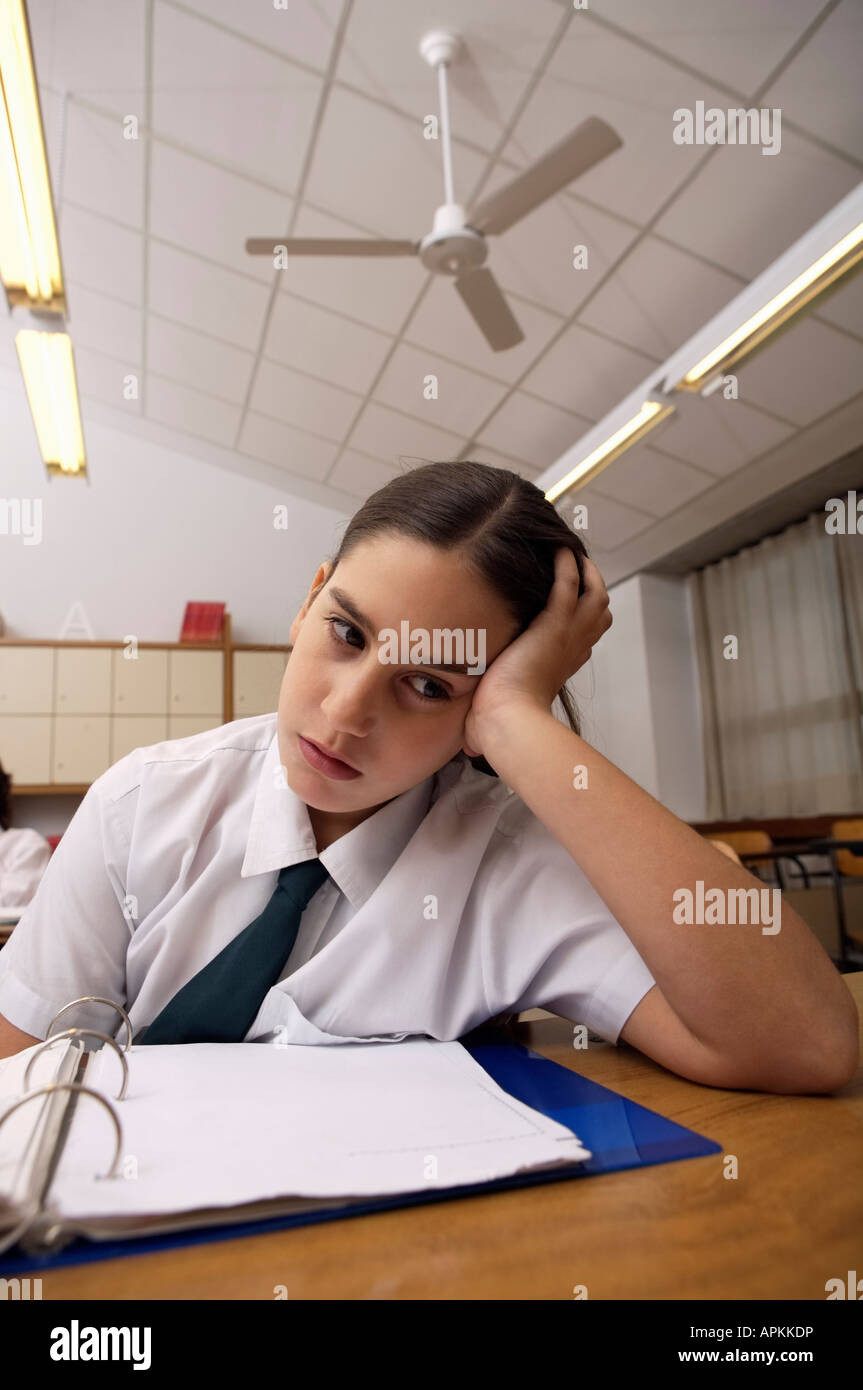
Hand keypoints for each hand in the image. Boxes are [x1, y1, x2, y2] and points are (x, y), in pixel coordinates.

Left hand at [461, 549, 611, 758]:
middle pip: (599, 611)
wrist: (507, 720)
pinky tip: (558, 548)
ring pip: (594, 593)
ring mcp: (568, 634)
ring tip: (572, 552)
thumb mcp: (497, 717)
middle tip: (579, 566)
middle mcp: (574, 649)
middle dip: (593, 587)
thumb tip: (467, 749)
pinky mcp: (555, 622)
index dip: (582, 618)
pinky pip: (569, 582)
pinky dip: (567, 564)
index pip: (585, 636)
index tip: (570, 603)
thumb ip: (484, 726)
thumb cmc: (500, 727)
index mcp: (563, 667)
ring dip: (587, 571)